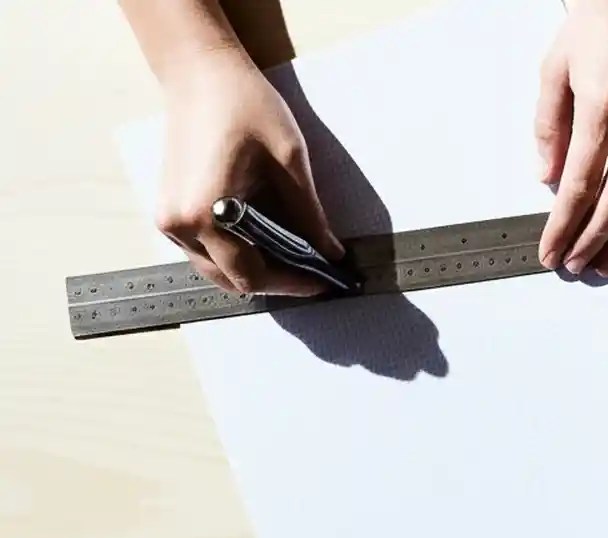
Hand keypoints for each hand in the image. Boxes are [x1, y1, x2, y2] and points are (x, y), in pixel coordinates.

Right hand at [153, 48, 344, 295]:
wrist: (199, 74)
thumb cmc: (243, 106)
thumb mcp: (289, 160)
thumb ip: (309, 214)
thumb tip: (330, 252)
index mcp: (207, 214)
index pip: (253, 274)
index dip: (292, 283)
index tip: (324, 281)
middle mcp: (179, 225)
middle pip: (232, 280)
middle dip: (275, 280)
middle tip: (312, 270)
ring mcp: (168, 220)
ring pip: (216, 269)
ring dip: (254, 268)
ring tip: (293, 255)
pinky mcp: (168, 212)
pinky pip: (204, 250)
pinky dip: (235, 253)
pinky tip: (265, 237)